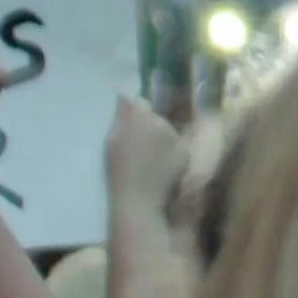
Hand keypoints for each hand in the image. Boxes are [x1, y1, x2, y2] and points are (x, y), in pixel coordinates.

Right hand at [104, 97, 183, 214]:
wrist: (139, 201)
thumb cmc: (118, 173)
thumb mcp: (112, 142)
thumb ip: (120, 117)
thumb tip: (125, 96)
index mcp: (140, 118)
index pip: (139, 103)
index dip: (134, 113)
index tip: (129, 125)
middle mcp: (161, 122)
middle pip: (154, 118)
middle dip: (147, 126)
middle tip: (138, 147)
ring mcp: (175, 137)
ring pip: (166, 131)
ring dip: (160, 139)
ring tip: (149, 160)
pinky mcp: (185, 152)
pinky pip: (177, 146)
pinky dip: (171, 153)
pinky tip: (161, 168)